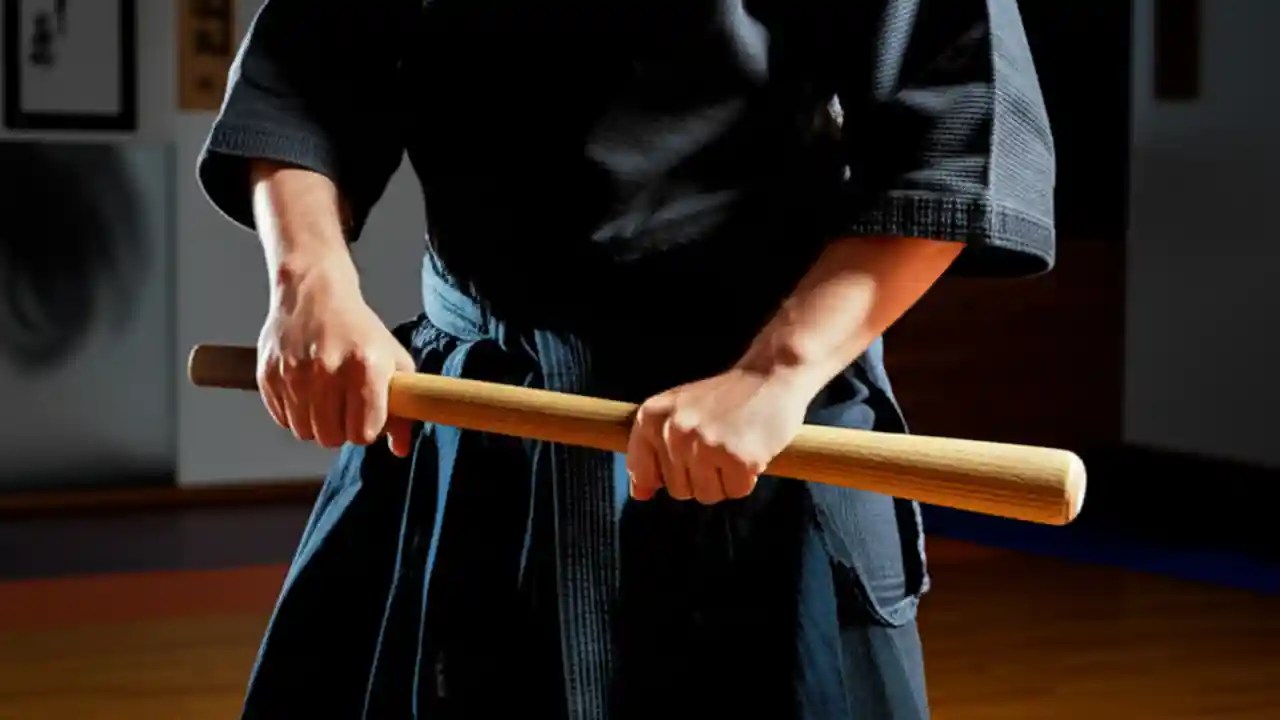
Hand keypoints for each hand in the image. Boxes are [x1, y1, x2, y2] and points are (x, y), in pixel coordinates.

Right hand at [257, 258, 416, 456]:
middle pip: (331, 438)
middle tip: (345, 407)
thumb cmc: (358, 330)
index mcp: (364, 368)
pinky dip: (295, 413)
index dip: (367, 430)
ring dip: (317, 423)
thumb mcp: (393, 361)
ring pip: (305, 433)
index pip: (363, 433)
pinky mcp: (268, 374)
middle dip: (341, 429)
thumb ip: (403, 408)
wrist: (314, 293)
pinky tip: (306, 390)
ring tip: (325, 398)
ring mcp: (294, 373)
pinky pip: (282, 419)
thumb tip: (400, 450)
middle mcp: (327, 370)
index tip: (367, 417)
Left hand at [626, 366, 814, 503]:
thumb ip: (654, 448)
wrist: (771, 374)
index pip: (641, 469)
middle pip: (678, 489)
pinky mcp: (737, 459)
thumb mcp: (679, 411)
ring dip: (725, 480)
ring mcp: (704, 445)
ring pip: (707, 495)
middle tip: (719, 445)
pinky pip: (736, 491)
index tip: (685, 458)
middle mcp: (673, 431)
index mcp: (652, 416)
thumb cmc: (726, 396)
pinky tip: (752, 450)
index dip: (664, 472)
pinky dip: (748, 478)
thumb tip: (640, 494)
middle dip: (701, 476)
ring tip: (735, 446)